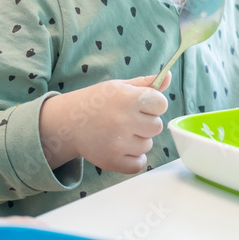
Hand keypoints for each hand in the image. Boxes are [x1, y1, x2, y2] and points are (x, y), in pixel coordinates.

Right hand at [40, 72, 170, 173]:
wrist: (69, 122)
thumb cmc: (98, 102)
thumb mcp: (120, 87)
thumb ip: (146, 84)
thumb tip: (169, 76)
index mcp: (127, 99)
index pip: (161, 104)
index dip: (154, 104)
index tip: (142, 104)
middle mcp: (123, 121)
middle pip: (157, 126)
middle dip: (146, 123)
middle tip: (128, 119)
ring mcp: (118, 143)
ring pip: (148, 145)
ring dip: (139, 140)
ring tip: (120, 132)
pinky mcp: (113, 161)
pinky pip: (139, 163)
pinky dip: (134, 158)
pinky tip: (121, 147)